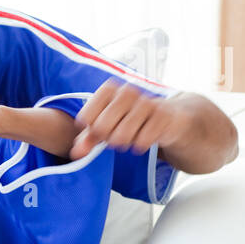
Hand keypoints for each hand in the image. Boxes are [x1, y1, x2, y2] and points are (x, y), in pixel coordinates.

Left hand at [71, 79, 186, 159]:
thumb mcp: (106, 127)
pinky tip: (142, 139)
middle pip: (101, 127)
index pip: (85, 117)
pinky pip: (142, 139)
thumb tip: (76, 153)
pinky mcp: (163, 115)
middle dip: (106, 138)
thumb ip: (88, 139)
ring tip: (129, 137)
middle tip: (115, 136)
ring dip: (124, 143)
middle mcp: (127, 92)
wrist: (169, 118)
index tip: (98, 130)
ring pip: (121, 135)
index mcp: (109, 90)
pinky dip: (139, 144)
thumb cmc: (132, 119)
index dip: (90, 130)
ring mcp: (146, 102)